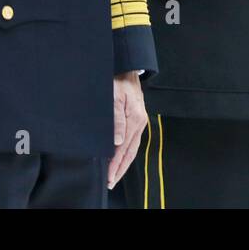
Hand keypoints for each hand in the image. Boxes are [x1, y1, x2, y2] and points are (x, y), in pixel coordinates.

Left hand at [107, 71, 148, 188]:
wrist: (127, 67)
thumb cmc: (118, 80)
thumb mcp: (115, 97)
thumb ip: (116, 119)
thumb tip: (118, 141)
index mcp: (136, 119)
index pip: (124, 147)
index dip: (116, 163)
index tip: (109, 176)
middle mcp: (140, 122)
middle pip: (130, 151)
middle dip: (120, 168)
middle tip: (111, 182)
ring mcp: (139, 121)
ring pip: (133, 147)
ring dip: (124, 162)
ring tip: (115, 175)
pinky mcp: (137, 119)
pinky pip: (133, 140)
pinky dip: (127, 152)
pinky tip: (121, 158)